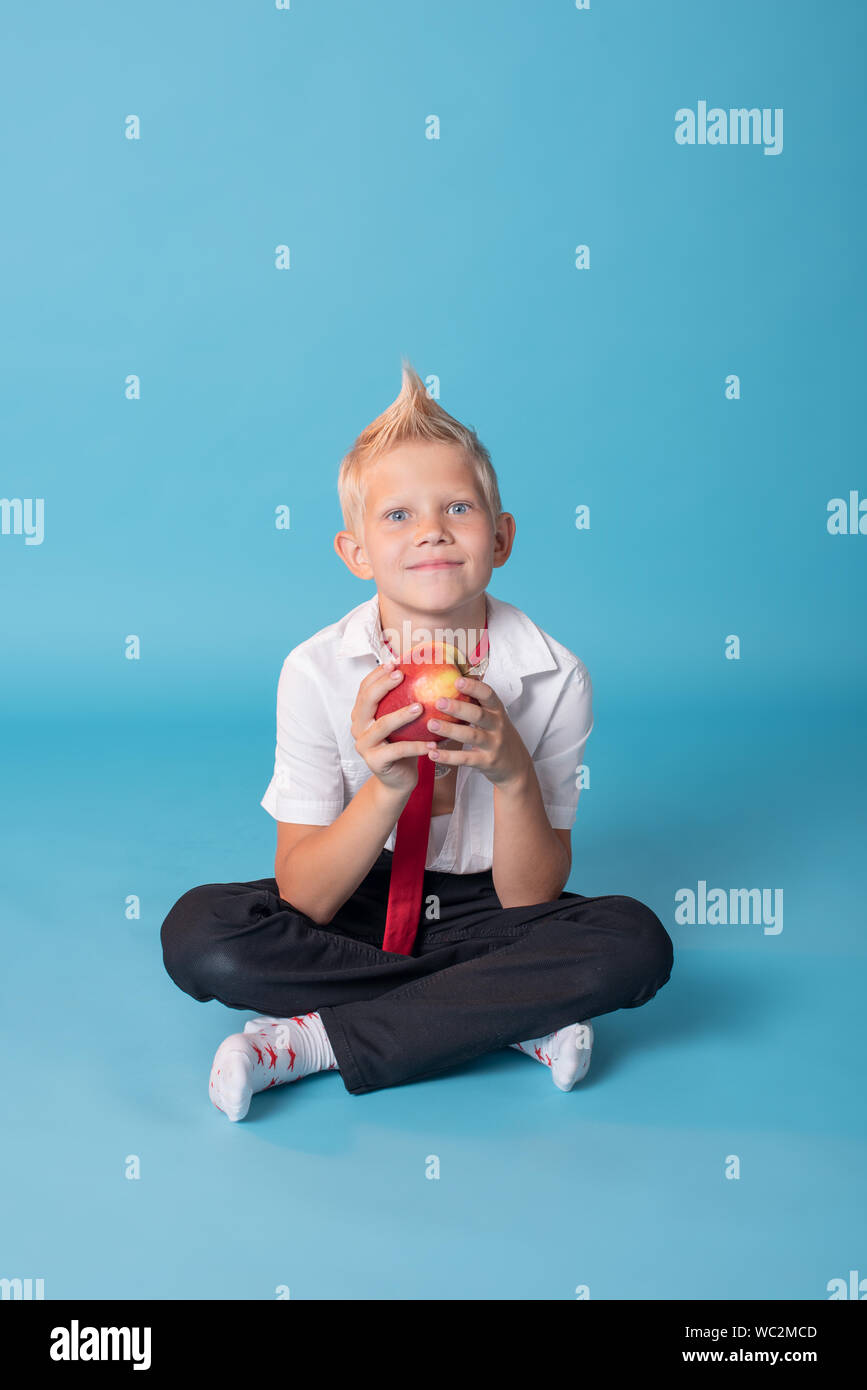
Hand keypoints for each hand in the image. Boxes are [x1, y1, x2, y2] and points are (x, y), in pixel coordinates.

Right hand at [350, 661, 433, 794]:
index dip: (377, 674)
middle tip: (401, 676)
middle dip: (383, 686)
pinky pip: (398, 750)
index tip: (395, 662)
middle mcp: (358, 728)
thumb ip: (403, 702)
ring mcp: (364, 745)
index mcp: (361, 714)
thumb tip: (424, 672)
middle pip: (367, 702)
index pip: (364, 689)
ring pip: (382, 725)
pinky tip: (433, 743)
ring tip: (420, 707)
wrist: (397, 780)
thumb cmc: (402, 746)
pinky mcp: (375, 761)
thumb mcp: (401, 722)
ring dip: (402, 715)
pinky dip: (417, 746)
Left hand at [422, 675, 532, 787]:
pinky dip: (448, 756)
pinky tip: (433, 753)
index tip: (457, 680)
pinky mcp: (486, 762)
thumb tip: (454, 679)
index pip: (488, 695)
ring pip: (470, 736)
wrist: (516, 766)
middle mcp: (497, 726)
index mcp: (497, 711)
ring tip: (431, 725)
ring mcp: (493, 744)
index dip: (474, 687)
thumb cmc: (498, 735)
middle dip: (458, 707)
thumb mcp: (494, 717)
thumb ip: (477, 703)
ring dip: (449, 730)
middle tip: (438, 701)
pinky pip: (465, 759)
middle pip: (478, 715)